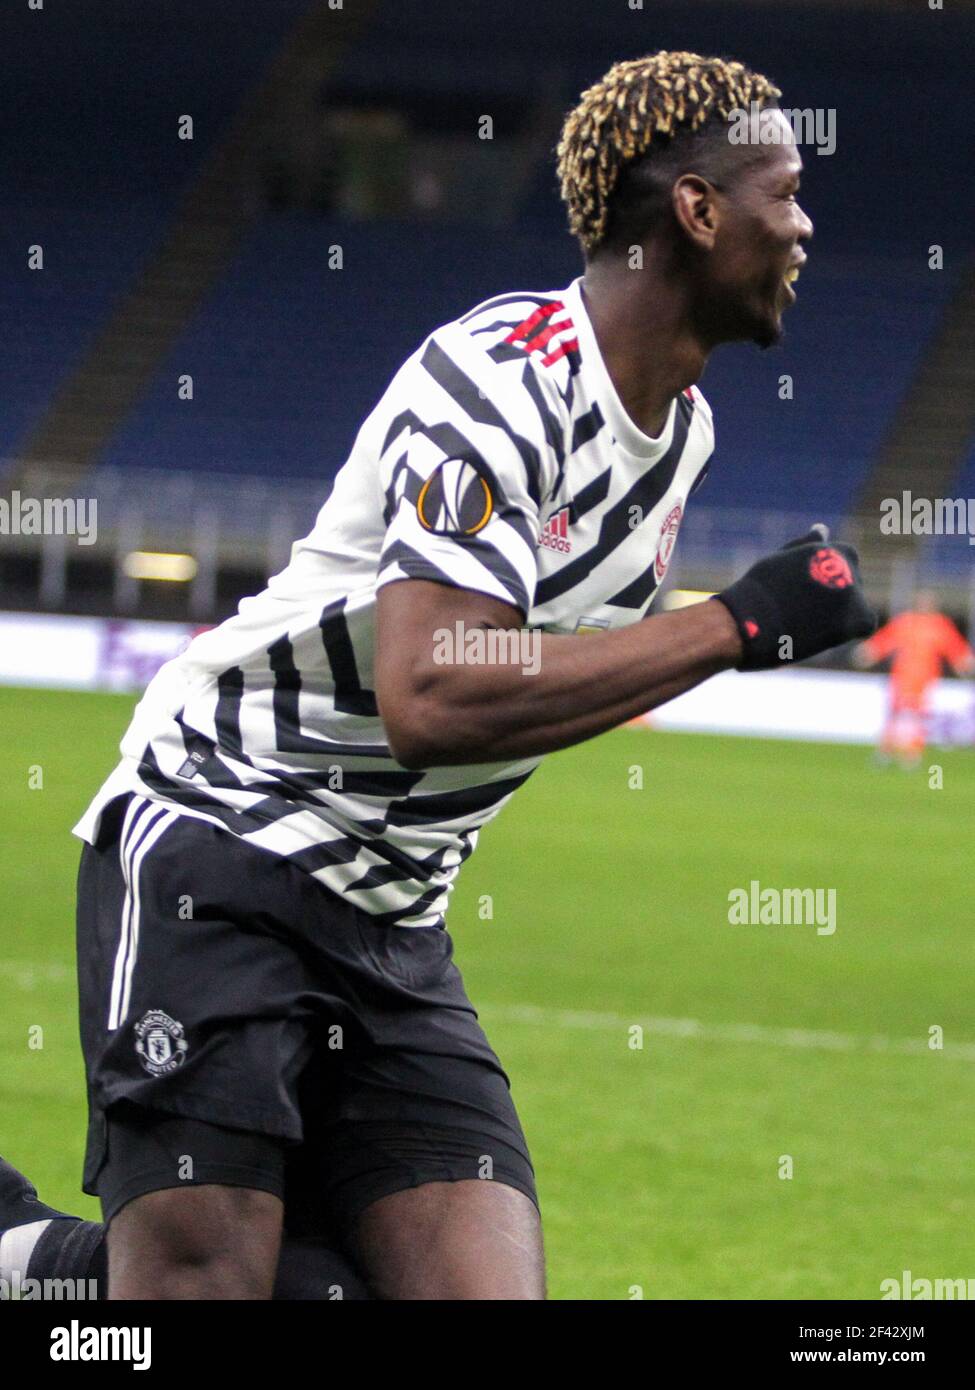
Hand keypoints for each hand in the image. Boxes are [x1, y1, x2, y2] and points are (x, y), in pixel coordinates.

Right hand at [714, 524, 877, 670]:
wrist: (749, 622)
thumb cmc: (759, 594)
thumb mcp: (782, 560)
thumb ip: (807, 546)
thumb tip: (822, 528)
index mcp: (830, 548)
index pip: (842, 564)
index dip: (822, 584)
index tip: (801, 596)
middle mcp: (846, 564)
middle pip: (850, 585)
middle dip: (832, 598)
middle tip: (801, 613)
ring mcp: (854, 589)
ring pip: (855, 606)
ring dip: (838, 616)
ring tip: (806, 624)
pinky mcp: (859, 616)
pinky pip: (864, 624)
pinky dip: (848, 631)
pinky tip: (822, 634)